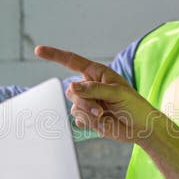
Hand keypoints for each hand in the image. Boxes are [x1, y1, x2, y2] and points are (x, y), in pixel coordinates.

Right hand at [35, 46, 162, 143]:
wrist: (140, 128)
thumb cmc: (134, 105)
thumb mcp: (117, 92)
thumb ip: (94, 89)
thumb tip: (72, 87)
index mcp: (96, 73)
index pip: (72, 61)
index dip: (54, 55)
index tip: (38, 50)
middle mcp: (89, 85)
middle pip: (71, 90)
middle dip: (84, 101)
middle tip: (101, 109)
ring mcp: (88, 101)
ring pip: (74, 105)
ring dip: (88, 112)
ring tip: (104, 114)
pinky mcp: (87, 116)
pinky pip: (77, 117)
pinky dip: (88, 121)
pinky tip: (101, 121)